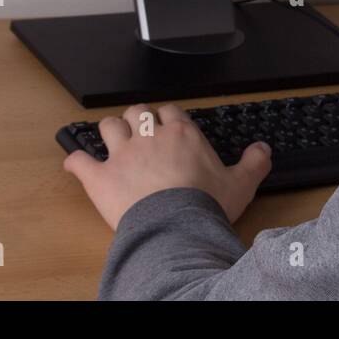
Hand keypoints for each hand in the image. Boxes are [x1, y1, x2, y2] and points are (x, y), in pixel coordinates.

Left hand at [63, 103, 272, 230]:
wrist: (175, 227)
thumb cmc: (205, 204)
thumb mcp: (241, 183)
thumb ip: (254, 163)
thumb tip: (263, 150)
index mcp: (182, 134)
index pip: (170, 111)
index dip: (167, 116)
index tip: (168, 125)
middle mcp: (150, 137)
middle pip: (137, 112)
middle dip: (136, 117)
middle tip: (138, 129)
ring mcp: (122, 155)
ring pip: (108, 127)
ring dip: (108, 130)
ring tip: (110, 137)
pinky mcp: (100, 177)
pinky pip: (80, 162)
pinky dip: (75, 161)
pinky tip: (74, 163)